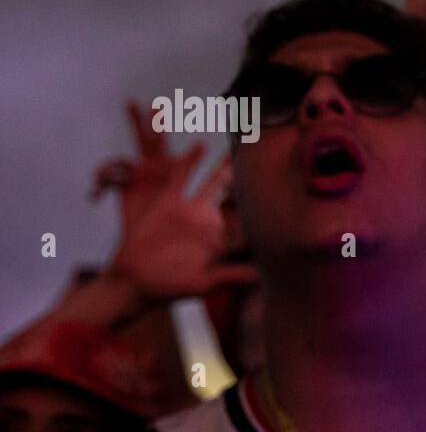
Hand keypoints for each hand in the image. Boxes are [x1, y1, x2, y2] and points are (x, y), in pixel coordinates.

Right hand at [91, 101, 189, 233]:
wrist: (158, 240)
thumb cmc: (176, 225)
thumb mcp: (184, 201)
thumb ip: (184, 178)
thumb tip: (194, 161)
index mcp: (170, 168)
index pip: (162, 144)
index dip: (158, 126)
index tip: (154, 107)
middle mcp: (154, 167)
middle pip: (144, 139)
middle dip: (137, 121)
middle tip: (131, 102)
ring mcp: (138, 176)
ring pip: (120, 161)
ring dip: (108, 167)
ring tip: (99, 181)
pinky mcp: (124, 186)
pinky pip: (106, 178)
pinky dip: (99, 185)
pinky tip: (93, 196)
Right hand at [105, 147, 256, 306]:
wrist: (134, 282)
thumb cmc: (172, 289)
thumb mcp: (205, 284)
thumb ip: (231, 276)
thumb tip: (262, 277)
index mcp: (224, 240)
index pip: (250, 221)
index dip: (266, 207)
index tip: (285, 191)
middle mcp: (210, 222)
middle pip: (237, 196)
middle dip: (253, 178)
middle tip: (270, 154)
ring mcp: (190, 210)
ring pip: (212, 182)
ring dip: (224, 165)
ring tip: (241, 141)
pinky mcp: (167, 204)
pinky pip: (180, 178)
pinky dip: (188, 162)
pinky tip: (200, 145)